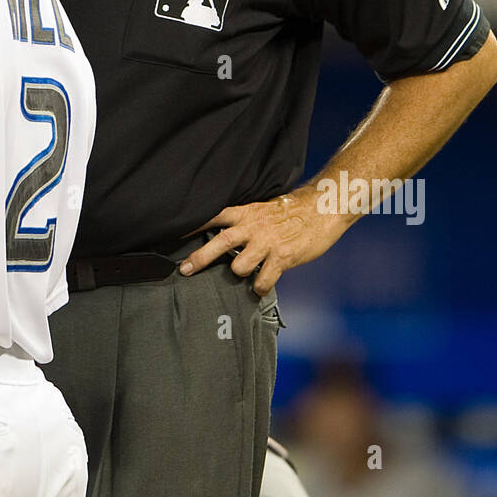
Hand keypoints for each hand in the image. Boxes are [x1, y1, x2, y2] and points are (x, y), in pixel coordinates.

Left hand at [179, 192, 347, 295]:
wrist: (321, 209)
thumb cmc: (291, 211)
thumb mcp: (263, 209)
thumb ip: (245, 221)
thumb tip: (226, 236)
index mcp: (246, 213)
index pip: (214, 216)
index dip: (193, 225)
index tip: (175, 234)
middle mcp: (252, 227)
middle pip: (219, 242)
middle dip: (199, 258)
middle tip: (183, 270)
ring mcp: (267, 243)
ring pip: (239, 267)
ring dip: (239, 274)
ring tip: (246, 274)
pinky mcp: (282, 258)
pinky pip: (263, 280)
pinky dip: (259, 287)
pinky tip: (261, 286)